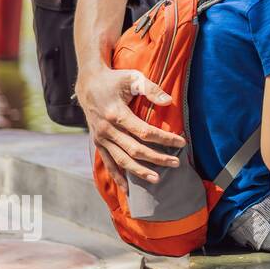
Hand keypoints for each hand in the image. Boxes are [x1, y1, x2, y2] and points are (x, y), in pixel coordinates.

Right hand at [77, 67, 184, 185]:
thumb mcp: (133, 78)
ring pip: (122, 160)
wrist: (88, 84)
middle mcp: (107, 129)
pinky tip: (128, 190)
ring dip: (140, 171)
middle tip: (176, 163)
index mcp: (116, 113)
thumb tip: (168, 102)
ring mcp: (101, 138)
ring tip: (157, 179)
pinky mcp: (98, 143)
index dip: (164, 139)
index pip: (145, 131)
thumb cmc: (114, 79)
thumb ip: (151, 89)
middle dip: (157, 158)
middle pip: (135, 149)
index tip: (182, 142)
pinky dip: (117, 177)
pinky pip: (108, 163)